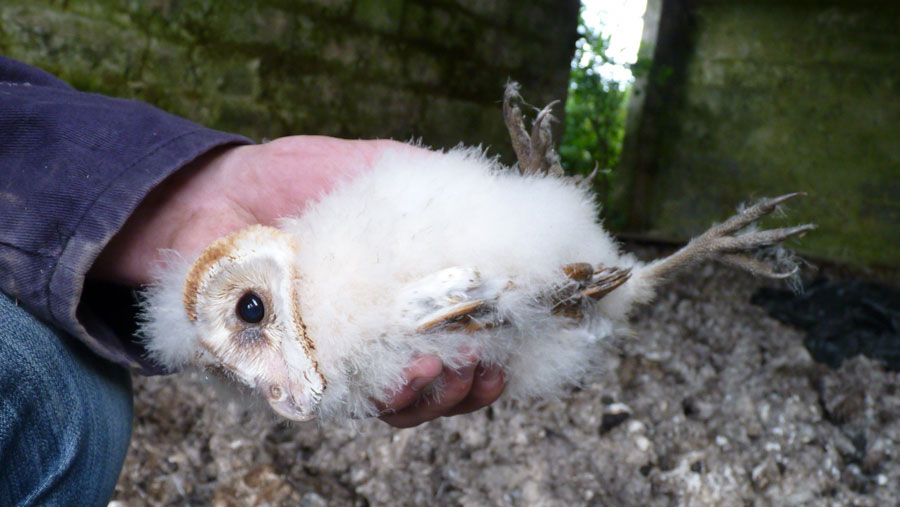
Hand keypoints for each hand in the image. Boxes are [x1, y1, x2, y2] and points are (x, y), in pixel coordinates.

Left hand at [92, 136, 504, 426]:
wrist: (216, 189)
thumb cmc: (297, 178)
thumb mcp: (377, 169)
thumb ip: (432, 186)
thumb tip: (498, 201)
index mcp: (399, 303)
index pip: (458, 349)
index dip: (489, 365)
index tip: (510, 359)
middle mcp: (370, 342)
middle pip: (432, 391)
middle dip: (463, 390)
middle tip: (480, 367)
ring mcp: (328, 359)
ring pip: (388, 407)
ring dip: (425, 400)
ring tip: (435, 370)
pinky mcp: (281, 368)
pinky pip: (328, 403)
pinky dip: (365, 400)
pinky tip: (394, 381)